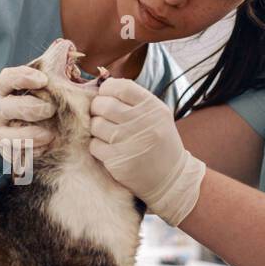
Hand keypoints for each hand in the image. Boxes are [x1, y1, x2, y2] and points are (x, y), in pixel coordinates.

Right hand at [0, 64, 53, 174]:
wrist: (46, 127)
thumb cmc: (46, 97)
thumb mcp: (50, 80)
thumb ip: (56, 63)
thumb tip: (68, 45)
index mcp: (6, 87)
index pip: (7, 79)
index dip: (23, 78)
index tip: (44, 80)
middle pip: (7, 108)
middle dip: (29, 108)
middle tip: (51, 108)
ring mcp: (2, 132)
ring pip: (8, 136)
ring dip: (28, 136)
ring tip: (50, 135)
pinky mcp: (9, 151)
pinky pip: (15, 154)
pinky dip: (31, 152)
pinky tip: (47, 148)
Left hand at [88, 77, 207, 226]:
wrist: (170, 178)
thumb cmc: (159, 142)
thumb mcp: (157, 116)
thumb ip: (134, 101)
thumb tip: (103, 86)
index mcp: (153, 108)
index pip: (121, 87)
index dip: (107, 89)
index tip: (105, 95)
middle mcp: (142, 123)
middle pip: (103, 105)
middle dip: (97, 108)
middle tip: (101, 114)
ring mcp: (129, 142)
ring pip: (95, 125)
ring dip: (96, 127)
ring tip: (106, 132)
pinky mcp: (118, 161)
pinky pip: (94, 145)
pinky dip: (97, 145)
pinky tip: (108, 148)